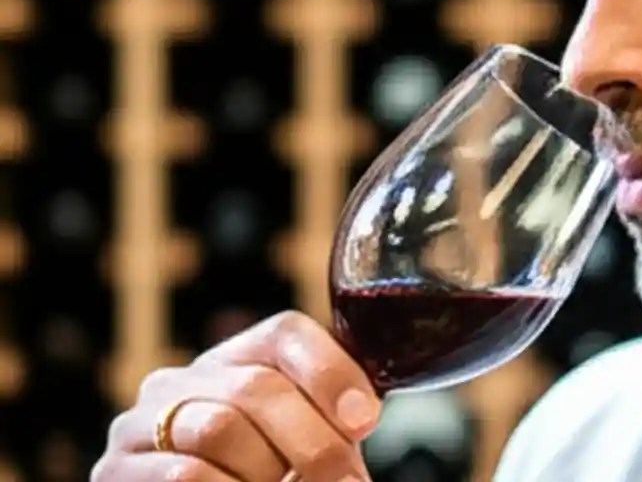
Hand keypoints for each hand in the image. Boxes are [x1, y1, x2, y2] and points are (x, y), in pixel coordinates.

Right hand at [92, 311, 380, 481]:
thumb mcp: (299, 447)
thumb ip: (330, 424)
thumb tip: (363, 416)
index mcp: (233, 361)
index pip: (284, 333)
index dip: (330, 373)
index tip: (366, 421)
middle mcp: (180, 380)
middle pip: (258, 386)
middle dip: (313, 441)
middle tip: (346, 481)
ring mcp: (140, 424)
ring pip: (220, 428)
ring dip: (271, 472)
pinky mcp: (116, 471)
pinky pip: (186, 474)